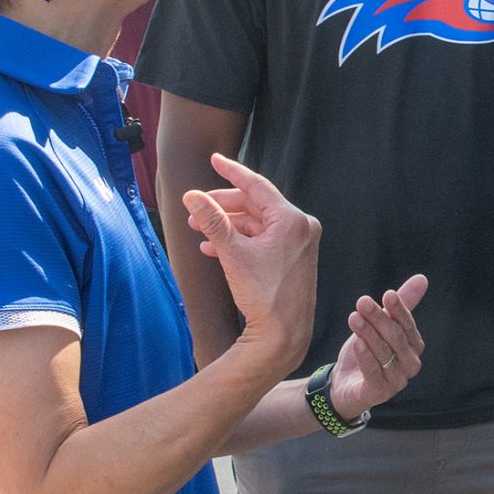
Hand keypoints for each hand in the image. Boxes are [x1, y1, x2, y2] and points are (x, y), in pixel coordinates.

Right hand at [182, 152, 319, 374]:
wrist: (282, 334)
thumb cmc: (263, 294)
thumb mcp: (232, 252)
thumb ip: (213, 220)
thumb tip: (192, 195)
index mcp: (293, 220)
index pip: (257, 186)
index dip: (232, 171)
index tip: (214, 159)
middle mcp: (301, 227)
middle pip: (256, 204)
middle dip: (223, 205)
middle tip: (195, 208)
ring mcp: (299, 244)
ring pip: (257, 224)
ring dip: (228, 225)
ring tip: (198, 229)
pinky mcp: (293, 259)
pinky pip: (263, 241)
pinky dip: (239, 241)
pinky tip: (213, 248)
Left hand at [326, 275, 428, 421]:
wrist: (344, 385)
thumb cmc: (367, 352)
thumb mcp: (379, 326)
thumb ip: (400, 306)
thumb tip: (422, 278)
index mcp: (414, 347)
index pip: (408, 325)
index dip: (399, 310)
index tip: (387, 294)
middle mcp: (410, 364)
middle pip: (396, 338)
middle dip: (379, 319)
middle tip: (362, 302)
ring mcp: (397, 381)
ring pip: (384, 353)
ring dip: (368, 333)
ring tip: (354, 317)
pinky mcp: (380, 393)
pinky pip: (373, 372)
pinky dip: (365, 356)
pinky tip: (356, 342)